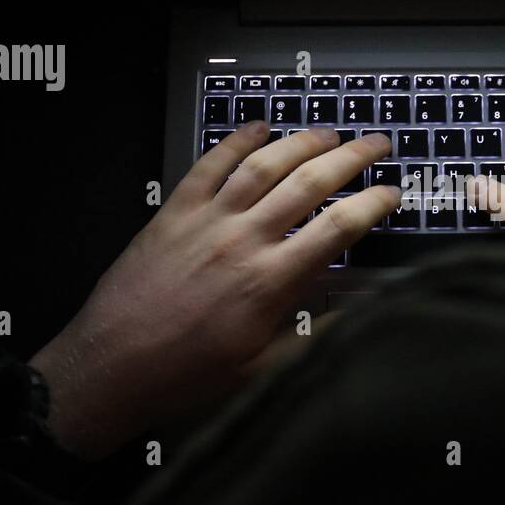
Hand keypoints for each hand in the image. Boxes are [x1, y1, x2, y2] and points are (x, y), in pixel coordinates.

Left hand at [31, 123, 398, 459]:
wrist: (111, 368)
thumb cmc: (186, 375)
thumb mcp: (263, 366)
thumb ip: (314, 333)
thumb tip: (358, 309)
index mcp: (270, 282)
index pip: (338, 228)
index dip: (374, 204)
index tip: (393, 193)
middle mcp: (243, 240)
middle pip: (309, 182)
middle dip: (352, 158)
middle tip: (377, 143)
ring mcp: (206, 221)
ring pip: (264, 164)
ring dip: (302, 142)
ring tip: (330, 133)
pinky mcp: (173, 214)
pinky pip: (209, 165)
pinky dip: (236, 141)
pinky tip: (257, 128)